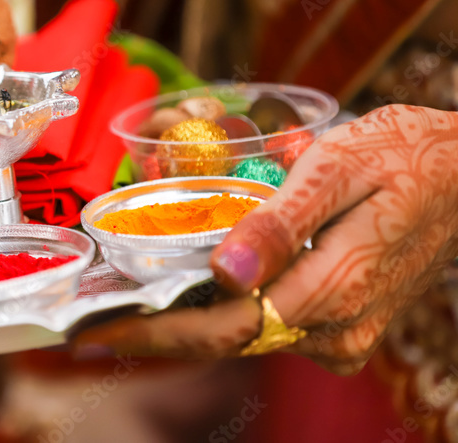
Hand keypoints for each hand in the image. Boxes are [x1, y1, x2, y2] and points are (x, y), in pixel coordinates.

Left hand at [73, 104, 457, 374]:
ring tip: (128, 306)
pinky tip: (188, 294)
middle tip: (94, 322)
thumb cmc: (400, 155)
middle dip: (158, 332)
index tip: (99, 327)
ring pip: (246, 337)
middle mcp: (337, 327)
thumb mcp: (337, 169)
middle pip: (228, 340)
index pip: (226, 326)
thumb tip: (224, 274)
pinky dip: (225, 313)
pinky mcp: (343, 329)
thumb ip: (281, 223)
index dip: (158, 329)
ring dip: (187, 323)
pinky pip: (270, 328)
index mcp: (334, 288)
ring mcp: (343, 335)